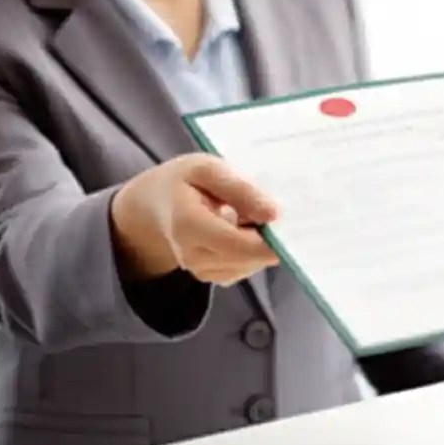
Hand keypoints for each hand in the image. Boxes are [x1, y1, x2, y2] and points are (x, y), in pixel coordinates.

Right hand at [111, 154, 280, 284]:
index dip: (268, 239)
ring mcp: (202, 270)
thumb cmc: (183, 181)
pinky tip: (249, 229)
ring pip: (251, 264)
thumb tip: (274, 214)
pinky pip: (246, 267)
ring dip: (263, 244)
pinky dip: (255, 250)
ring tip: (255, 216)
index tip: (289, 221)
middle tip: (280, 213)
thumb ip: (240, 189)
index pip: (237, 244)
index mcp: (188, 225)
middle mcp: (193, 256)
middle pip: (248, 258)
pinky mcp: (212, 275)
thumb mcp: (208, 169)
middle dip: (271, 239)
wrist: (154, 205)